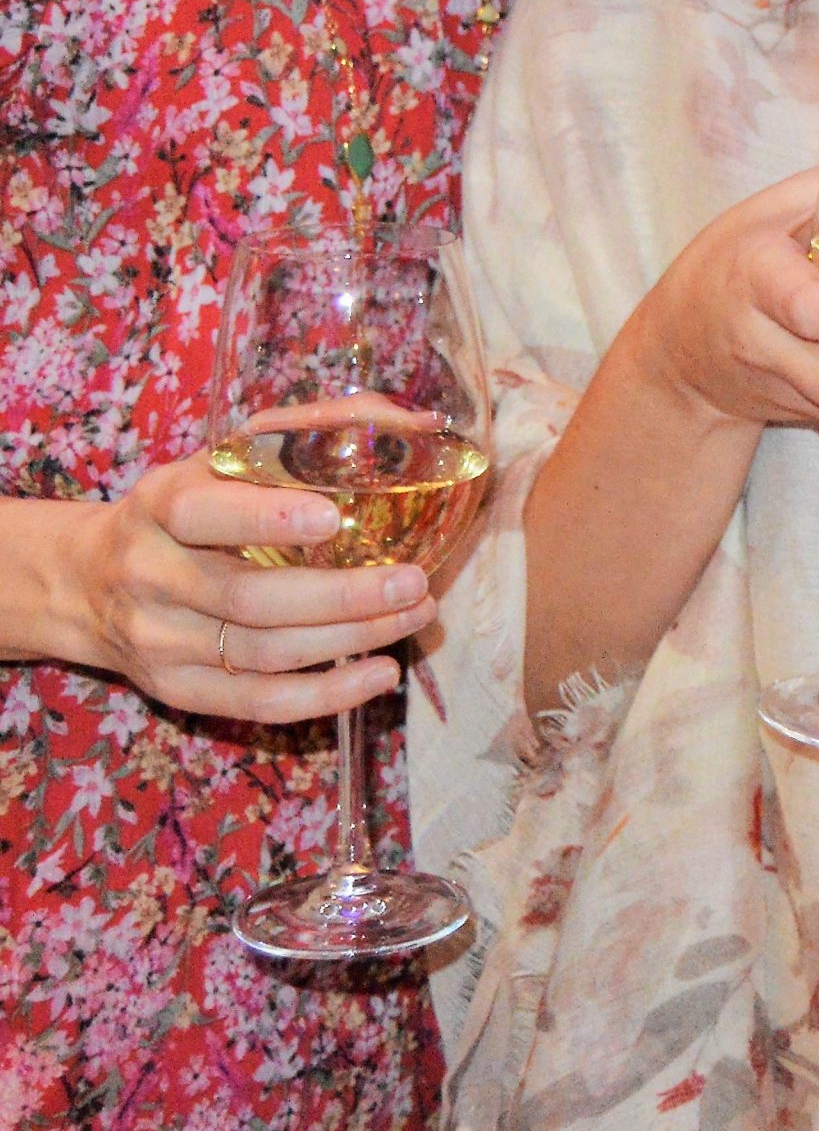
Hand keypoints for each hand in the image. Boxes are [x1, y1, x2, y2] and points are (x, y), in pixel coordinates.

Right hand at [52, 459, 436, 721]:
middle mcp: (151, 576)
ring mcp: (160, 641)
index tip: (331, 516)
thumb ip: (312, 431)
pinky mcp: (177, 690)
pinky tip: (380, 674)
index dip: (266, 518)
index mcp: (160, 504)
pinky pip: (255, 703)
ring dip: (350, 639)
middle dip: (340, 595)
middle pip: (248, 598)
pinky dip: (324, 696)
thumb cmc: (187, 504)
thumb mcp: (225, 455)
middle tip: (413, 580)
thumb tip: (419, 427)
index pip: (202, 513)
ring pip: (262, 653)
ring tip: (416, 615)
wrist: (86, 582)